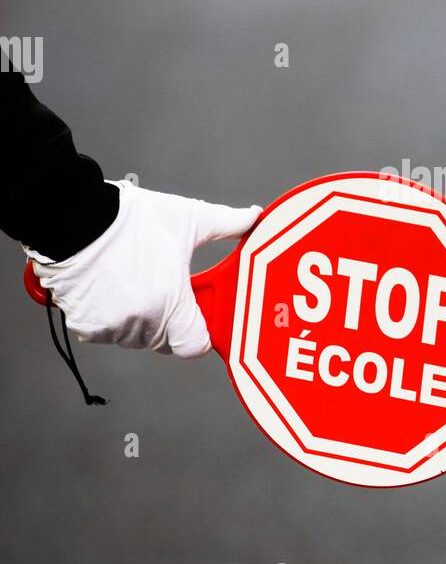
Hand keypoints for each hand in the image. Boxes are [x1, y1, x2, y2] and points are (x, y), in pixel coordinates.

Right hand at [29, 181, 260, 356]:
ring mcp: (112, 328)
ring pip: (137, 338)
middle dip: (171, 322)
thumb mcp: (187, 219)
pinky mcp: (87, 327)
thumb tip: (253, 217)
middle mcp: (142, 322)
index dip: (200, 334)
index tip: (198, 316)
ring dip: (141, 321)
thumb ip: (227, 223)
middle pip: (166, 342)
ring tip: (137, 283)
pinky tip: (113, 288)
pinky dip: (111, 318)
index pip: (195, 346)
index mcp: (171, 303)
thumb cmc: (128, 221)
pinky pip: (107, 333)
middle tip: (166, 291)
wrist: (74, 218)